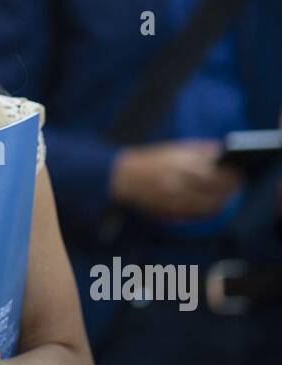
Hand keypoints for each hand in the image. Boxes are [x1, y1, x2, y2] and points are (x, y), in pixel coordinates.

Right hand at [110, 139, 243, 218]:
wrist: (124, 177)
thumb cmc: (152, 159)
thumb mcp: (175, 148)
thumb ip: (201, 150)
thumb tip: (224, 153)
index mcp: (181, 166)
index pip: (218, 176)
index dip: (232, 176)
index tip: (239, 173)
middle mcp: (180, 186)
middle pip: (216, 194)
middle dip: (230, 190)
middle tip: (236, 185)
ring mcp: (175, 202)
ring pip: (209, 208)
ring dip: (221, 202)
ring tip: (225, 196)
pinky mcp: (171, 214)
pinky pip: (197, 216)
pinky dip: (207, 211)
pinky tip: (210, 204)